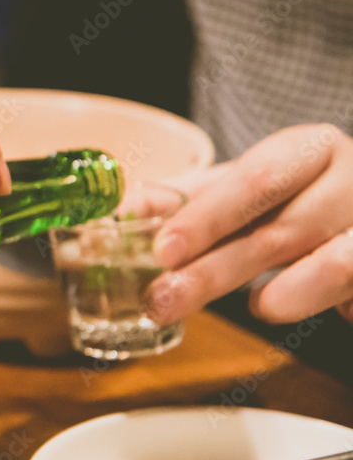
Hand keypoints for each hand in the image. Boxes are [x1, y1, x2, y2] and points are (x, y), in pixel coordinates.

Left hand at [147, 124, 352, 324]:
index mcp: (309, 150)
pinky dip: (311, 301)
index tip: (162, 249)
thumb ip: (192, 197)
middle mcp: (351, 181)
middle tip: (163, 299)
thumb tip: (129, 208)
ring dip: (277, 296)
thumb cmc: (303, 197)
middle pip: (280, 230)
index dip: (206, 217)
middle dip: (214, 270)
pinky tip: (273, 305)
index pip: (256, 180)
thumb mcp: (248, 188)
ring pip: (331, 266)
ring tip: (243, 309)